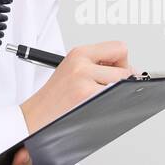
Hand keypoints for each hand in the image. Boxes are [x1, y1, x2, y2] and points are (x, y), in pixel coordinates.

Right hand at [20, 40, 135, 131]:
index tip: (117, 72)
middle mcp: (81, 63)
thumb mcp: (72, 70)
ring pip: (122, 84)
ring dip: (116, 93)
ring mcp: (84, 79)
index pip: (119, 48)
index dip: (123, 62)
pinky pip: (114, 98)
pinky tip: (96, 106)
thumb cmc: (54, 97)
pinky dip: (111, 104)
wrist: (34, 116)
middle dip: (123, 80)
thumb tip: (131, 71)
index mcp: (79, 53)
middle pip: (125, 68)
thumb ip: (98, 65)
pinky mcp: (85, 94)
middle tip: (108, 88)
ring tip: (98, 97)